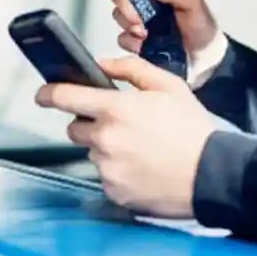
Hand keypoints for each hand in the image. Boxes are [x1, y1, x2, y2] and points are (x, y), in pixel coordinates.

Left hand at [36, 56, 217, 217]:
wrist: (213, 174)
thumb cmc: (192, 129)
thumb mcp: (168, 85)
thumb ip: (131, 69)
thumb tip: (103, 63)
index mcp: (115, 109)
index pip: (64, 98)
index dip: (49, 93)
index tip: (43, 93)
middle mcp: (105, 140)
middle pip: (75, 129)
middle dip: (90, 124)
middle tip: (120, 125)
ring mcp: (107, 169)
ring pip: (93, 153)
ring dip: (107, 149)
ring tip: (141, 150)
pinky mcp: (114, 192)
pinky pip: (106, 177)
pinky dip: (119, 172)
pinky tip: (143, 169)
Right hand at [109, 0, 219, 66]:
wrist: (204, 60)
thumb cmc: (202, 28)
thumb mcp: (193, 3)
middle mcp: (146, 0)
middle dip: (125, 2)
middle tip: (140, 16)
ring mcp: (139, 21)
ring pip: (117, 13)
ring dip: (130, 23)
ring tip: (149, 32)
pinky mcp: (135, 41)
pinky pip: (122, 38)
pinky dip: (133, 42)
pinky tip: (147, 44)